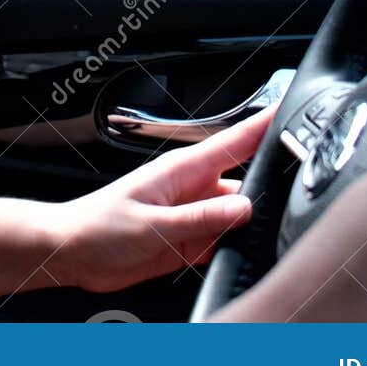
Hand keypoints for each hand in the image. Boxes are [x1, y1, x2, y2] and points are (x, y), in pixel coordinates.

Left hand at [45, 107, 271, 292]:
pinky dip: (234, 248)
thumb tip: (245, 210)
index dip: (267, 124)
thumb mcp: (152, 224)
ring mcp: (193, 214)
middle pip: (247, 184)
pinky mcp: (189, 239)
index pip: (236, 141)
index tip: (295, 111)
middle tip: (288, 206)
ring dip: (249, 227)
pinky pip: (223, 241)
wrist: (71, 253)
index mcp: (183, 169)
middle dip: (268, 193)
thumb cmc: (97, 227)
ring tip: (256, 237)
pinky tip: (237, 255)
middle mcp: (193, 188)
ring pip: (239, 216)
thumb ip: (200, 219)